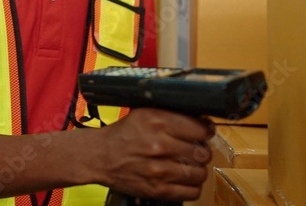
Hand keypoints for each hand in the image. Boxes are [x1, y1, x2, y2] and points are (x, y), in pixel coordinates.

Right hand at [94, 108, 213, 201]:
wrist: (99, 156)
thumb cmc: (123, 135)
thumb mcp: (144, 114)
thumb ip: (171, 115)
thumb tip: (202, 122)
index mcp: (157, 121)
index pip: (199, 129)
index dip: (205, 132)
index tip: (204, 133)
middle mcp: (159, 144)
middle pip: (202, 152)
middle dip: (201, 151)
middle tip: (195, 150)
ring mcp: (158, 169)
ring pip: (199, 173)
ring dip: (197, 170)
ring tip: (188, 165)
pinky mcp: (157, 189)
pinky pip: (191, 192)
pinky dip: (191, 186)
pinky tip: (183, 179)